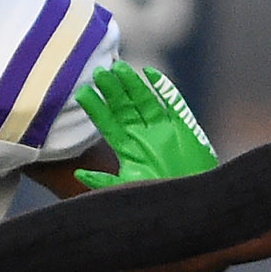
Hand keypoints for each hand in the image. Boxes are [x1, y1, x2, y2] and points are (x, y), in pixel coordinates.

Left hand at [73, 63, 217, 188]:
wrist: (193, 203)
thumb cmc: (159, 197)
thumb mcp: (128, 190)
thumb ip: (104, 182)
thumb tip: (77, 175)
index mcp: (130, 149)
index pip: (108, 123)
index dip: (96, 108)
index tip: (82, 92)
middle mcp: (145, 135)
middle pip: (125, 108)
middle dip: (112, 90)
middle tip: (98, 72)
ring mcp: (164, 129)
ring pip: (145, 101)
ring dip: (133, 85)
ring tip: (119, 68)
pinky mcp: (185, 127)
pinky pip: (174, 103)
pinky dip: (164, 88)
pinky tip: (151, 73)